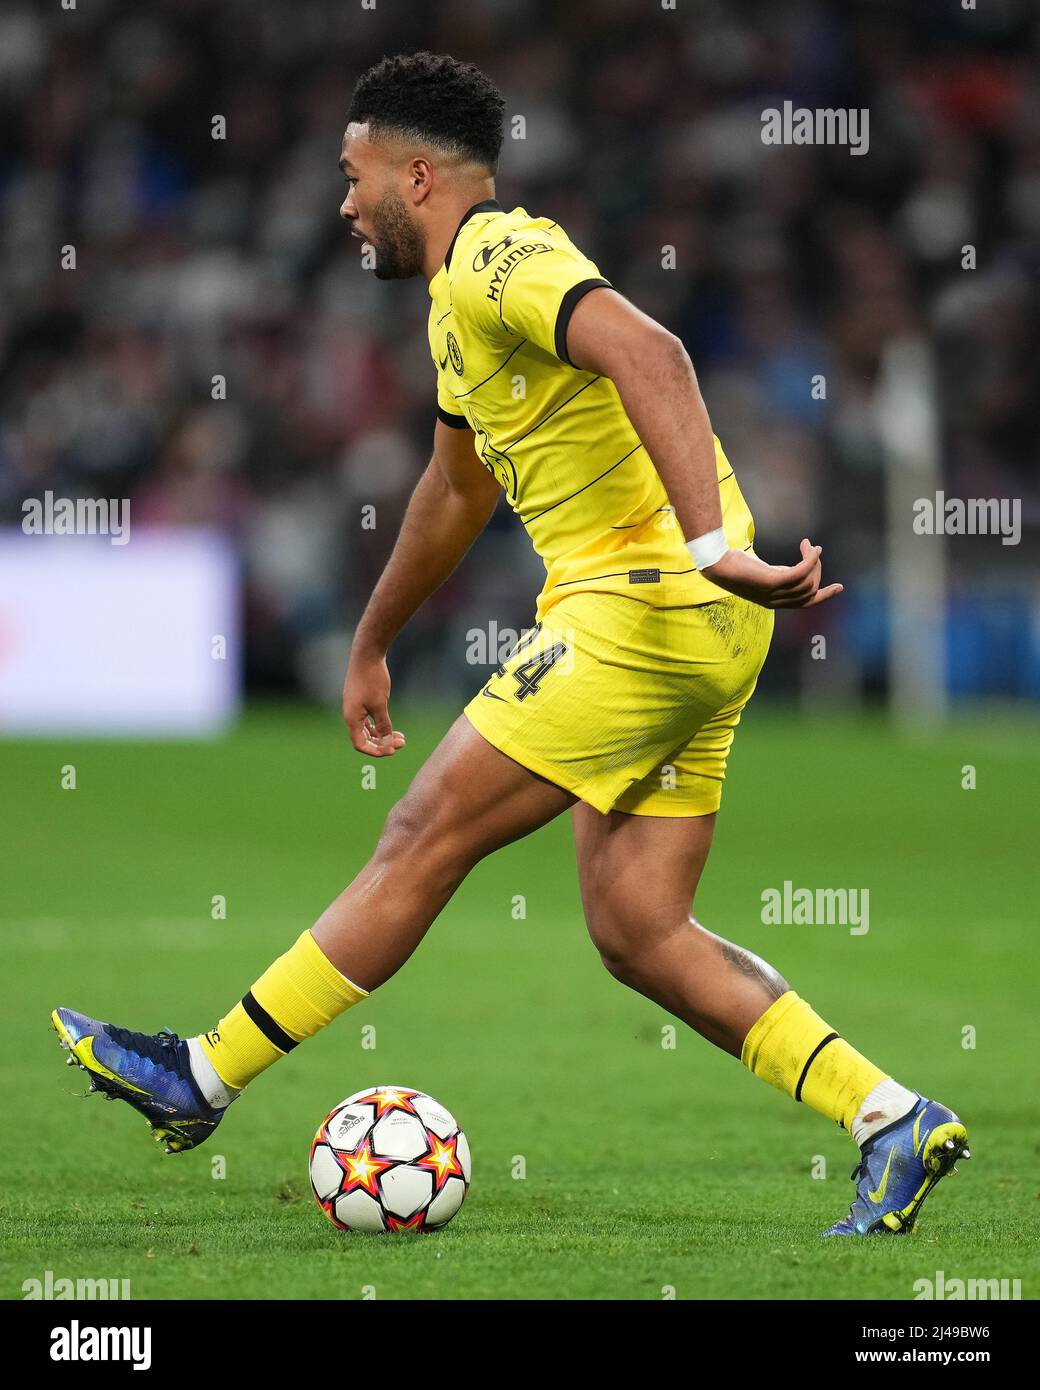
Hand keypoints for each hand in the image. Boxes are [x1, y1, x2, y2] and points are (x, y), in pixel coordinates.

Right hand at [342, 646, 405, 755]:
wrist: (366, 655)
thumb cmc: (372, 679)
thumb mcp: (380, 705)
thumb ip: (383, 725)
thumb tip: (387, 742)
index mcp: (352, 718)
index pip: (360, 744)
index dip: (375, 751)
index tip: (392, 751)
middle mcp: (350, 715)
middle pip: (365, 738)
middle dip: (383, 743)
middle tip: (402, 743)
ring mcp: (355, 707)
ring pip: (368, 729)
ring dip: (383, 735)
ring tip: (401, 736)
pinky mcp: (360, 700)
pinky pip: (368, 719)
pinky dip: (380, 725)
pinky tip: (391, 726)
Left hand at [702, 538, 843, 608]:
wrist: (717, 563)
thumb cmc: (736, 564)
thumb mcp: (763, 572)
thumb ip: (780, 574)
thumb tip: (799, 569)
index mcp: (774, 601)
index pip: (805, 603)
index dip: (824, 596)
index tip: (839, 587)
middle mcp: (775, 600)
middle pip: (810, 590)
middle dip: (817, 569)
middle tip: (812, 550)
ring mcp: (773, 592)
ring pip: (807, 581)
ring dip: (813, 561)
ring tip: (809, 546)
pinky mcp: (771, 580)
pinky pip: (800, 572)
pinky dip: (810, 560)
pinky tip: (810, 548)